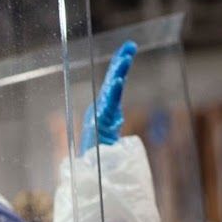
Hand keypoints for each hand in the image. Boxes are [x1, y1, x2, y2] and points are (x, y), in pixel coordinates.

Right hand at [80, 40, 136, 154]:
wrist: (91, 175)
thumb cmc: (100, 158)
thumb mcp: (109, 135)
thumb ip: (111, 123)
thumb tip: (117, 116)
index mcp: (102, 110)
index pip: (112, 84)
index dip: (119, 66)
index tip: (128, 49)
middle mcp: (99, 110)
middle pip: (110, 82)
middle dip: (120, 63)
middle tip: (130, 46)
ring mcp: (98, 116)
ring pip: (109, 91)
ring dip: (117, 73)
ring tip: (125, 58)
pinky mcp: (98, 125)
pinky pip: (107, 107)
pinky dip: (111, 94)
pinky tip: (117, 81)